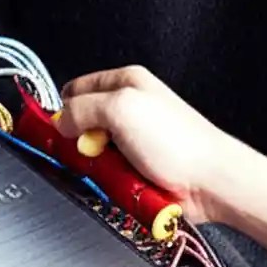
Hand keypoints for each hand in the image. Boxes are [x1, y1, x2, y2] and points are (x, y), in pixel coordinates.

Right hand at [57, 65, 265, 222]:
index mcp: (127, 82)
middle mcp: (131, 109)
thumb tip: (60, 121)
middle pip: (81, 126)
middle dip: (80, 143)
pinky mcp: (136, 170)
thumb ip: (81, 108)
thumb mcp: (121, 108)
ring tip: (117, 168)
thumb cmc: (181, 143)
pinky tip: (124, 182)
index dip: (61, 107)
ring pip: (92, 155)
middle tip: (93, 150)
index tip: (55, 127)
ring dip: (98, 167)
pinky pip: (107, 177)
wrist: (211, 183)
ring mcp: (133, 141)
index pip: (76, 89)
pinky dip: (110, 183)